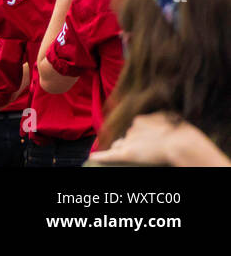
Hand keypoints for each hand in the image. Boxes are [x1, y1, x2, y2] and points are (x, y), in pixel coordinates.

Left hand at [91, 113, 230, 166]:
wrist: (181, 143)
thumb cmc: (181, 133)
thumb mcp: (169, 118)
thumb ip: (159, 119)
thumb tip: (159, 119)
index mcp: (141, 120)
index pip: (134, 128)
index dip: (139, 135)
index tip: (146, 140)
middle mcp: (132, 129)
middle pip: (127, 137)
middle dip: (131, 142)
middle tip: (142, 149)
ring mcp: (129, 141)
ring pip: (120, 145)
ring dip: (124, 148)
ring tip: (132, 154)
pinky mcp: (128, 154)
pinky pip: (110, 155)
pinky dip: (101, 157)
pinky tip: (93, 157)